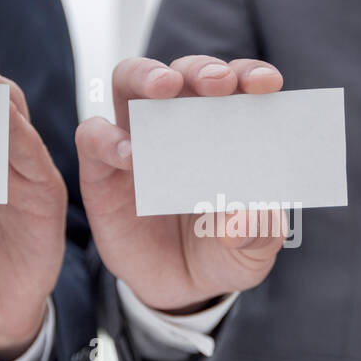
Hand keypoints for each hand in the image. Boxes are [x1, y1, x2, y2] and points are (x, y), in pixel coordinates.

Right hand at [76, 55, 287, 312]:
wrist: (185, 291)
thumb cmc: (225, 252)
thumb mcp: (254, 249)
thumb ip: (258, 232)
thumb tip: (243, 221)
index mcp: (226, 129)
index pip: (238, 86)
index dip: (251, 76)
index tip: (267, 84)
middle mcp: (180, 123)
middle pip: (183, 73)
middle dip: (202, 69)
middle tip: (218, 82)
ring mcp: (137, 141)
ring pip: (129, 82)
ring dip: (147, 76)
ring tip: (165, 88)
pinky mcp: (102, 170)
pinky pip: (93, 137)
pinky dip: (107, 138)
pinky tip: (130, 157)